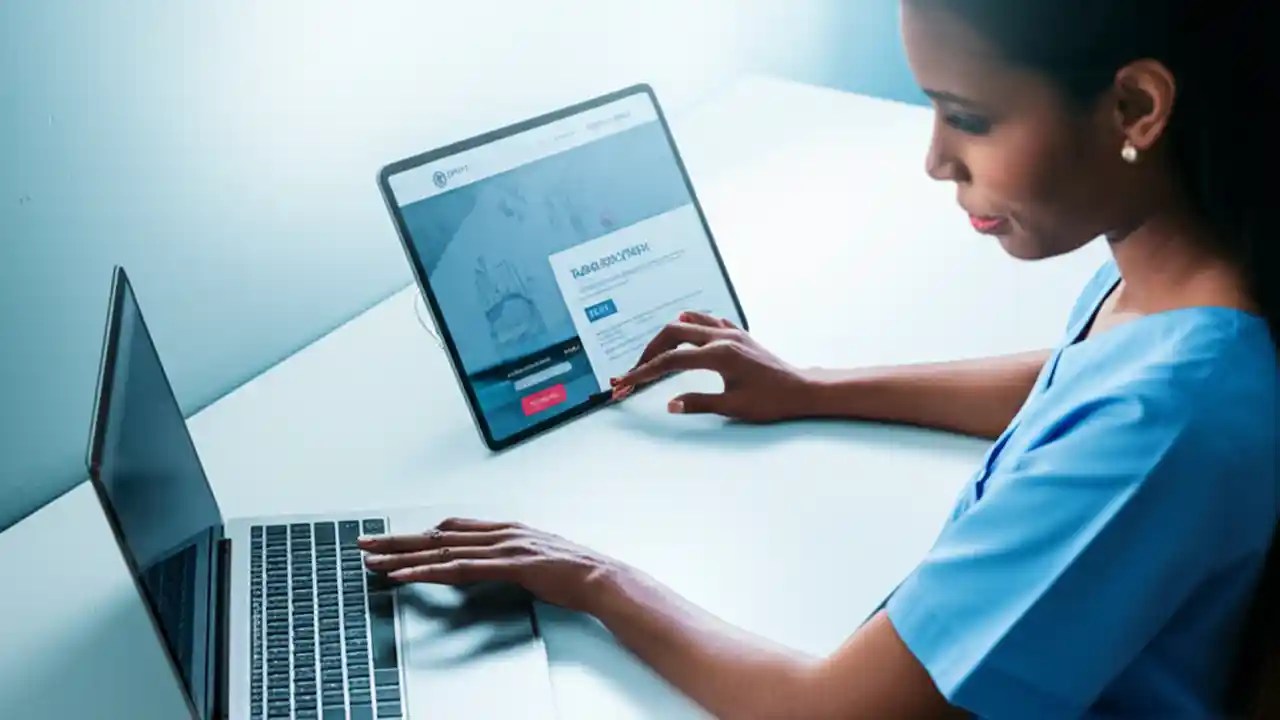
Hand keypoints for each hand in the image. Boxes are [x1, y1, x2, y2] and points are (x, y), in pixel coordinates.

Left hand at [358, 518, 621, 613]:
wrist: (602, 577)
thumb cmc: (575, 573)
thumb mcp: (537, 557)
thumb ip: (512, 556)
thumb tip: (494, 562)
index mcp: (506, 529)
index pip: (454, 528)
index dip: (421, 533)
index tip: (396, 538)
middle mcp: (500, 532)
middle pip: (437, 534)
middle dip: (398, 539)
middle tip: (365, 543)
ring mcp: (502, 546)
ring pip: (441, 549)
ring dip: (403, 555)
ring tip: (374, 561)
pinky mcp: (506, 565)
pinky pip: (457, 568)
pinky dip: (427, 571)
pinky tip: (406, 575)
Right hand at [611, 311, 815, 422]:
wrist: (801, 389)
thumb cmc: (772, 400)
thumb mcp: (733, 407)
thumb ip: (698, 403)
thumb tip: (670, 404)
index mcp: (720, 355)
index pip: (671, 360)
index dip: (645, 371)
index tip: (627, 381)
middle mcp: (723, 337)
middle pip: (673, 333)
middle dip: (650, 350)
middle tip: (636, 369)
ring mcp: (731, 332)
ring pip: (689, 322)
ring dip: (667, 335)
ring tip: (654, 353)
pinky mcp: (738, 334)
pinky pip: (707, 321)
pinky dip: (689, 325)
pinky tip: (684, 334)